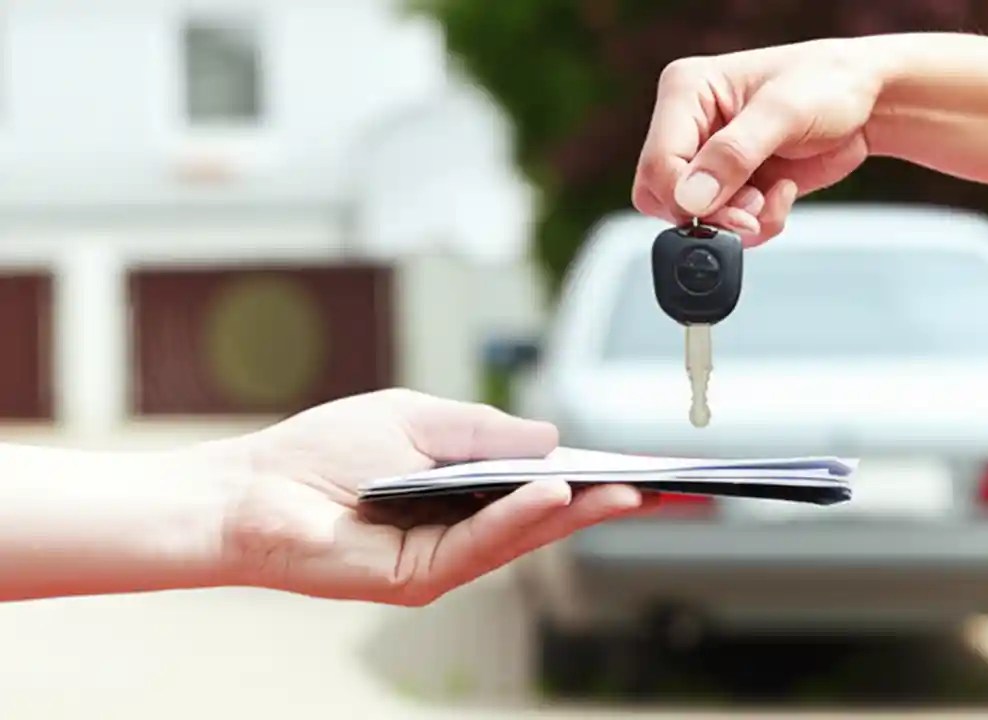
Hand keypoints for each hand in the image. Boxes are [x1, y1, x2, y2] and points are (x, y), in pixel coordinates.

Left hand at [212, 389, 646, 604]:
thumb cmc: (325, 452)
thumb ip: (485, 431)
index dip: (592, 476)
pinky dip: (519, 517)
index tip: (641, 466)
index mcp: (463, 494)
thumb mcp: (419, 420)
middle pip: (543, 517)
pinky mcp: (416, 577)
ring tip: (623, 487)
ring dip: (574, 510)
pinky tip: (553, 491)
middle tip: (657, 486)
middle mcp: (459, 532)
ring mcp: (441, 560)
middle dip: (602, 500)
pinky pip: (479, 546)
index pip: (539, 487)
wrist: (250, 491)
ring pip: (521, 537)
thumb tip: (552, 436)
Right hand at [632, 38, 894, 244]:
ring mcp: (710, 159)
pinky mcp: (733, 185)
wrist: (869, 100)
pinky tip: (782, 194)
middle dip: (710, 214)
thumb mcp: (784, 112)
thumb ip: (734, 154)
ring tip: (772, 197)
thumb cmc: (829, 83)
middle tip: (751, 208)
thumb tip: (692, 198)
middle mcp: (690, 125)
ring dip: (737, 221)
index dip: (687, 197)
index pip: (658, 163)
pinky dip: (757, 223)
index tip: (730, 205)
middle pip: (664, 196)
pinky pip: (725, 226)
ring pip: (694, 219)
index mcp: (687, 91)